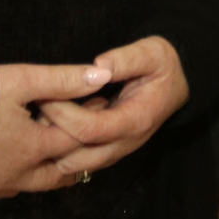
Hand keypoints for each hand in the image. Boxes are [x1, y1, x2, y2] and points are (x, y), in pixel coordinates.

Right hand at [0, 60, 112, 199]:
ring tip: (56, 153)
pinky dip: (18, 179)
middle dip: (75, 157)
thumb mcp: (22, 80)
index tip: (101, 107)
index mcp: (33, 149)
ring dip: (47, 171)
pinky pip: (3, 191)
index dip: (91, 122)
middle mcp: (16, 176)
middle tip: (86, 138)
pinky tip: (17, 168)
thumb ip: (64, 80)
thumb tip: (102, 76)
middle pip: (58, 174)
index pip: (76, 140)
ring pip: (31, 186)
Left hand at [35, 36, 189, 182]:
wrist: (179, 82)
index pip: (90, 130)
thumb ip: (126, 59)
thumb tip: (97, 66)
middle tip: (38, 109)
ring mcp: (117, 150)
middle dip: (53, 137)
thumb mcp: (151, 52)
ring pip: (76, 165)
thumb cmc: (164, 65)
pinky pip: (80, 160)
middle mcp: (126, 143)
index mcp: (135, 120)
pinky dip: (62, 148)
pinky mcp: (110, 151)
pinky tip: (55, 122)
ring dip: (55, 146)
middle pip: (78, 158)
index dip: (64, 115)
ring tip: (45, 116)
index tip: (46, 94)